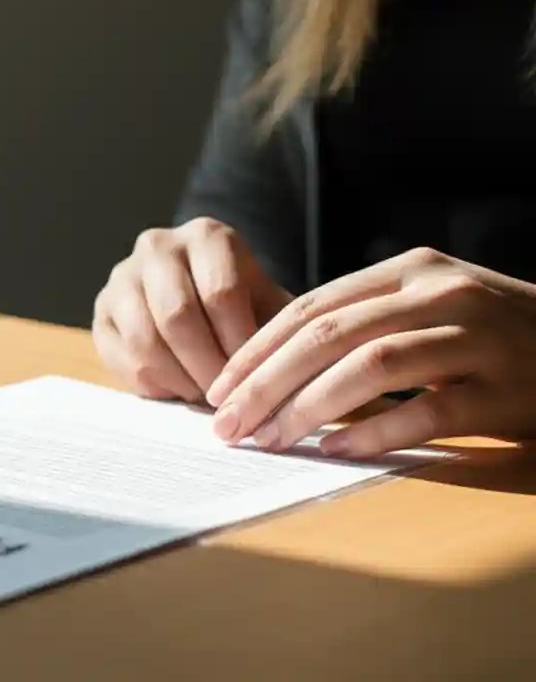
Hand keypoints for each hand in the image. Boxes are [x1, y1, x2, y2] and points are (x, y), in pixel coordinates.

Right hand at [93, 217, 292, 400]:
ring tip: (205, 397)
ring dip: (179, 380)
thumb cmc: (244, 308)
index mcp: (206, 237)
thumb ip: (280, 333)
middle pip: (178, 316)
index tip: (255, 379)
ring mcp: (122, 277)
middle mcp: (158, 246)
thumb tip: (286, 379)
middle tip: (228, 400)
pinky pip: (122, 358)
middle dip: (206, 368)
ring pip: (146, 340)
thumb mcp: (270, 307)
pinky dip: (153, 384)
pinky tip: (177, 389)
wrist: (198, 300)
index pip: (221, 293)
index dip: (238, 345)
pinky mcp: (100, 311)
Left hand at [207, 247, 535, 458]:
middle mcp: (440, 293)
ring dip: (309, 407)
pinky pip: (428, 411)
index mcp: (410, 271)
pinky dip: (376, 431)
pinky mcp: (505, 389)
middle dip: (265, 383)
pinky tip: (337, 450)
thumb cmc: (492, 337)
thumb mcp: (428, 308)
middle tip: (227, 424)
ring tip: (271, 439)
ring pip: (370, 366)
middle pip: (328, 335)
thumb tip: (268, 371)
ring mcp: (475, 338)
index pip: (311, 306)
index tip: (217, 389)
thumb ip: (361, 323)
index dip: (257, 349)